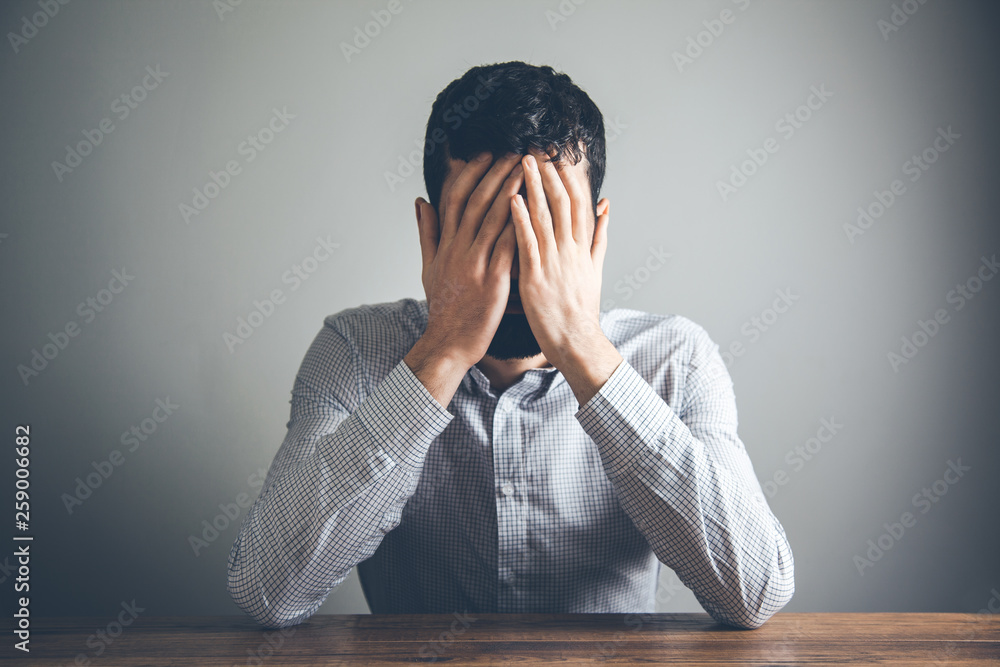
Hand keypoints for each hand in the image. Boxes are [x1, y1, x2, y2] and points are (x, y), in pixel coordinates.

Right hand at [415, 152, 524, 368]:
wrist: (449, 341)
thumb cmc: (443, 306)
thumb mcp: (428, 267)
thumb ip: (427, 232)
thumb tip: (421, 201)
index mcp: (446, 245)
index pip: (456, 199)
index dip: (470, 174)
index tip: (486, 155)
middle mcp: (458, 250)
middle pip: (477, 202)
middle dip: (496, 174)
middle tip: (515, 153)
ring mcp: (475, 265)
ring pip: (494, 219)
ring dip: (512, 192)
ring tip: (529, 171)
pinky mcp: (493, 281)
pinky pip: (508, 247)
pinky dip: (519, 226)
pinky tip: (533, 209)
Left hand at [508, 148, 621, 403]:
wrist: (576, 340)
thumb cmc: (581, 308)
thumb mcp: (596, 268)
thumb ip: (600, 235)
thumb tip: (607, 205)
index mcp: (582, 246)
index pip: (578, 203)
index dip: (567, 177)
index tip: (556, 156)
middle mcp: (570, 249)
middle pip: (562, 202)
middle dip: (548, 174)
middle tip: (535, 149)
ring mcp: (554, 261)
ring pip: (544, 216)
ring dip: (532, 186)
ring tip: (521, 162)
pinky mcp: (536, 276)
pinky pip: (527, 242)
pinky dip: (520, 219)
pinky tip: (511, 199)